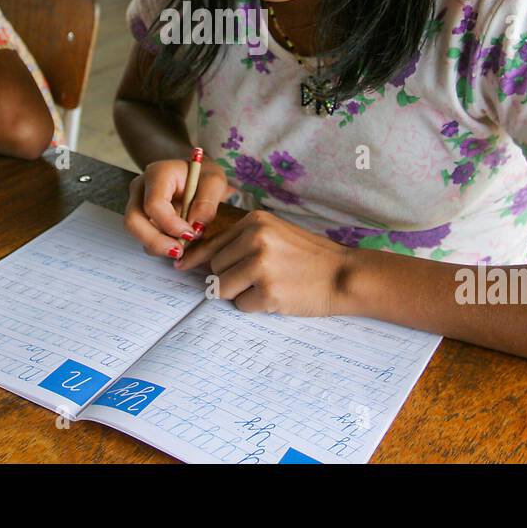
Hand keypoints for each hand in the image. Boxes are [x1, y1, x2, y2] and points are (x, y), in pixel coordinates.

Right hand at [124, 158, 230, 258]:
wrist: (197, 176)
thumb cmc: (203, 176)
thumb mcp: (215, 182)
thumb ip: (208, 202)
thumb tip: (196, 226)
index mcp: (158, 174)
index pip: (154, 204)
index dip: (170, 224)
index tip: (190, 233)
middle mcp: (141, 188)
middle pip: (134, 221)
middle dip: (156, 242)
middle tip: (179, 251)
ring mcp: (137, 203)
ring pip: (136, 232)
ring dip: (158, 245)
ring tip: (182, 248)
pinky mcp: (141, 218)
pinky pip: (143, 236)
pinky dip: (159, 245)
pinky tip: (177, 243)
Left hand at [173, 209, 352, 316]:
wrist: (344, 274)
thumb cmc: (309, 256)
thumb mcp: (276, 234)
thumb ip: (242, 241)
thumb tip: (198, 259)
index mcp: (256, 221)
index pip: (213, 243)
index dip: (196, 258)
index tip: (182, 266)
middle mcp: (256, 239)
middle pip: (215, 268)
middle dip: (229, 278)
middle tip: (257, 279)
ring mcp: (261, 265)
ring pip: (223, 288)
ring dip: (240, 293)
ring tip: (268, 286)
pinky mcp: (268, 291)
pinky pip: (241, 305)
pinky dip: (255, 306)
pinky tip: (277, 297)